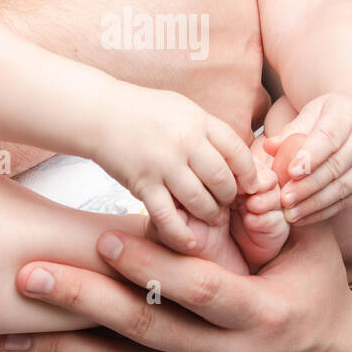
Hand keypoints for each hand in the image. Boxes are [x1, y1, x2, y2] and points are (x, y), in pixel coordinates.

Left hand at [0, 219, 351, 351]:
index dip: (149, 264)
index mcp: (261, 314)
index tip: (102, 236)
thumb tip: (252, 146)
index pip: (197, 288)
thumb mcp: (313, 247)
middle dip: (80, 302)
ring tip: (7, 338)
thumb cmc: (319, 295)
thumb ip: (277, 205)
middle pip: (145, 330)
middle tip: (26, 276)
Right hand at [94, 86, 259, 252]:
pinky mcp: (143, 183)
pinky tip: (190, 241)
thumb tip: (236, 155)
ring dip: (210, 214)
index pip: (237, 151)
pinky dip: (181, 234)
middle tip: (228, 203)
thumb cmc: (144, 112)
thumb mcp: (183, 110)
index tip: (251, 185)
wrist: (100, 113)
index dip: (249, 173)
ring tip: (211, 217)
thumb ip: (208, 131)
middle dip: (229, 196)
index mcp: (198, 121)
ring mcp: (163, 163)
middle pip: (222, 179)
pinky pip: (168, 216)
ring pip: (200, 200)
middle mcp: (184, 141)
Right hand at [95, 0, 269, 138]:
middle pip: (240, 62)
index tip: (178, 25)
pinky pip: (223, 134)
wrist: (82, 39)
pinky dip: (206, 128)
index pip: (243, 19)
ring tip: (167, 85)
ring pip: (234, 98)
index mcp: (249, 5)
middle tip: (169, 56)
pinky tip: (173, 113)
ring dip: (212, 96)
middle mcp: (252, 51)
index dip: (211, 23)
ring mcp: (236, 92)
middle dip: (214, 62)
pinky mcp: (215, 126)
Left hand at [263, 90, 351, 226]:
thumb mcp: (313, 112)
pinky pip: (347, 200)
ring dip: (314, 204)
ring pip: (342, 188)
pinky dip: (324, 212)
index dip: (311, 156)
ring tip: (290, 213)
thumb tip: (269, 146)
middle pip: (335, 167)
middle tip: (284, 199)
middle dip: (308, 186)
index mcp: (347, 117)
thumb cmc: (333, 114)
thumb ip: (291, 130)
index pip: (329, 137)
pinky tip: (303, 217)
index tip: (291, 171)